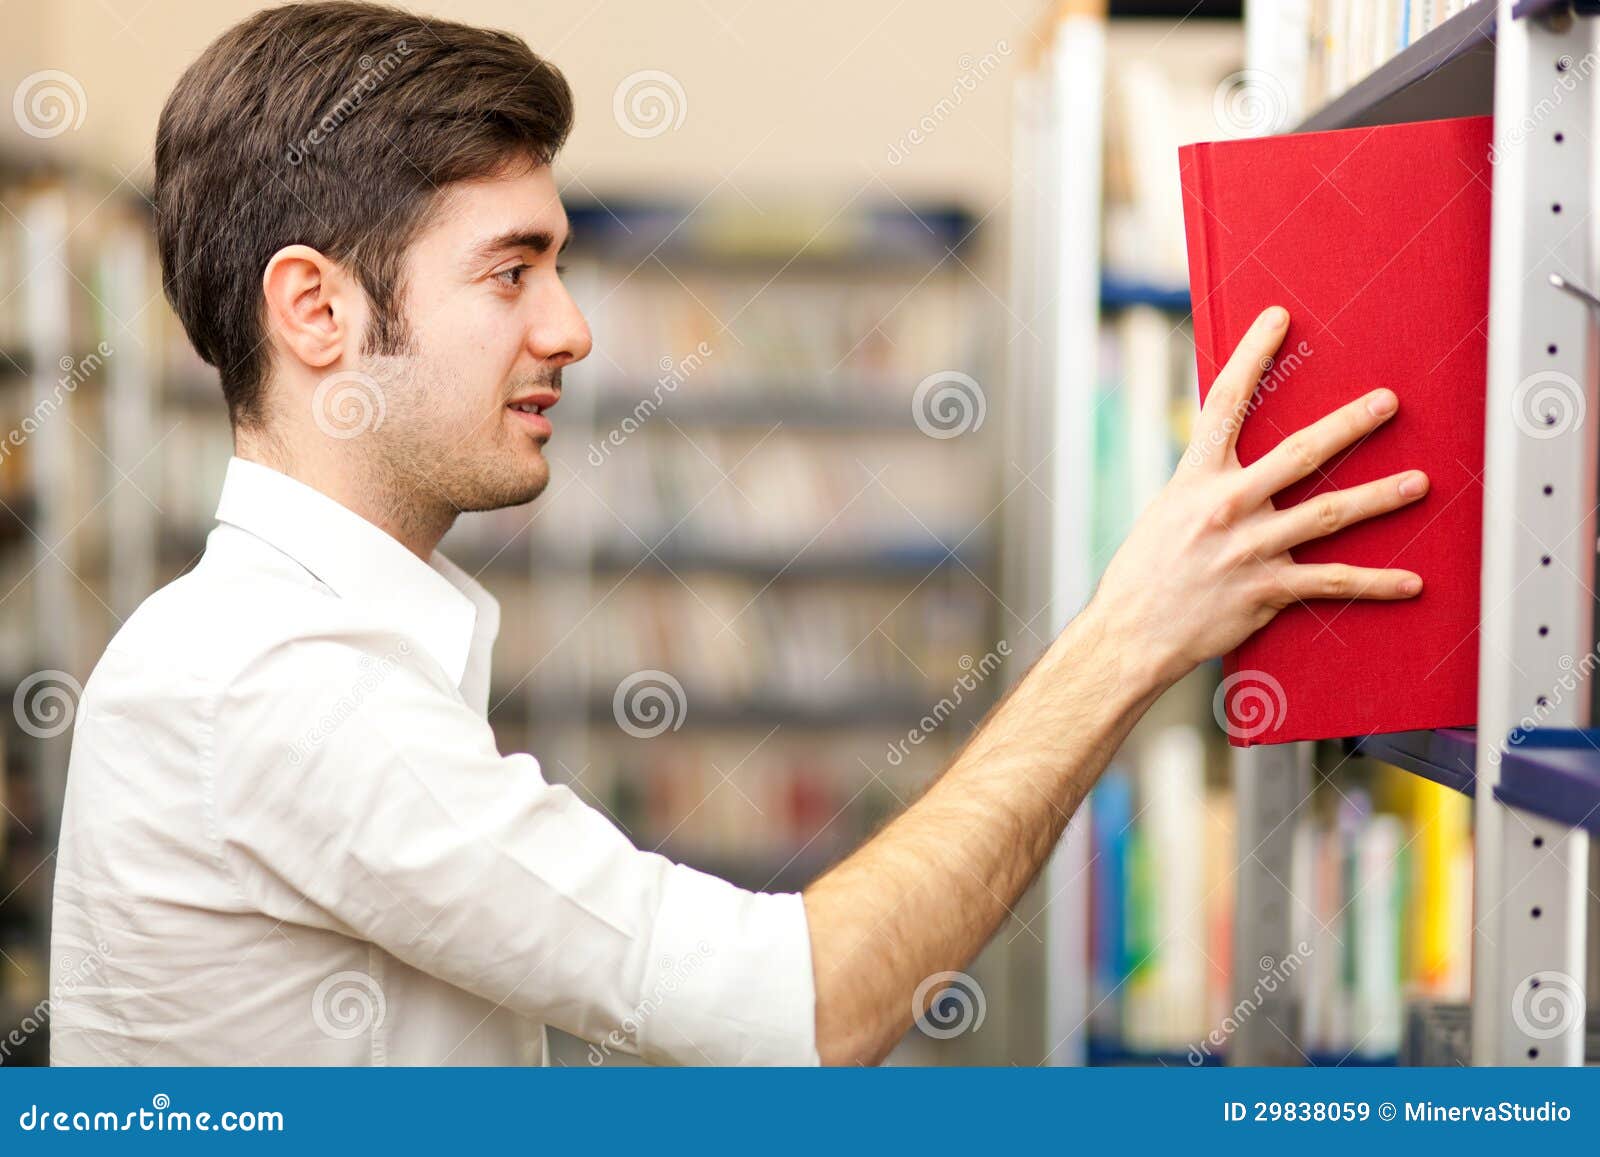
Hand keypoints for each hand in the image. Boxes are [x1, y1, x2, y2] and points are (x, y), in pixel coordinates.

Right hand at [1088, 305, 1426, 690]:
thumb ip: (1208, 484)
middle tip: (1386, 401)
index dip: (1252, 357)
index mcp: (1196, 479)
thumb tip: (1237, 458)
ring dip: (1381, 496)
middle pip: (1300, 454)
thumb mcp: (1167, 512)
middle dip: (1349, 425)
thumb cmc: (1146, 573)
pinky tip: (1411, 582)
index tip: (1277, 319)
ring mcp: (1251, 548)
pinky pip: (1333, 583)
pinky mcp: (1267, 590)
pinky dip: (1377, 584)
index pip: (1225, 404)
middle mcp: (1227, 506)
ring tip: (1419, 482)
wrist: (1131, 633)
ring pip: (1330, 514)